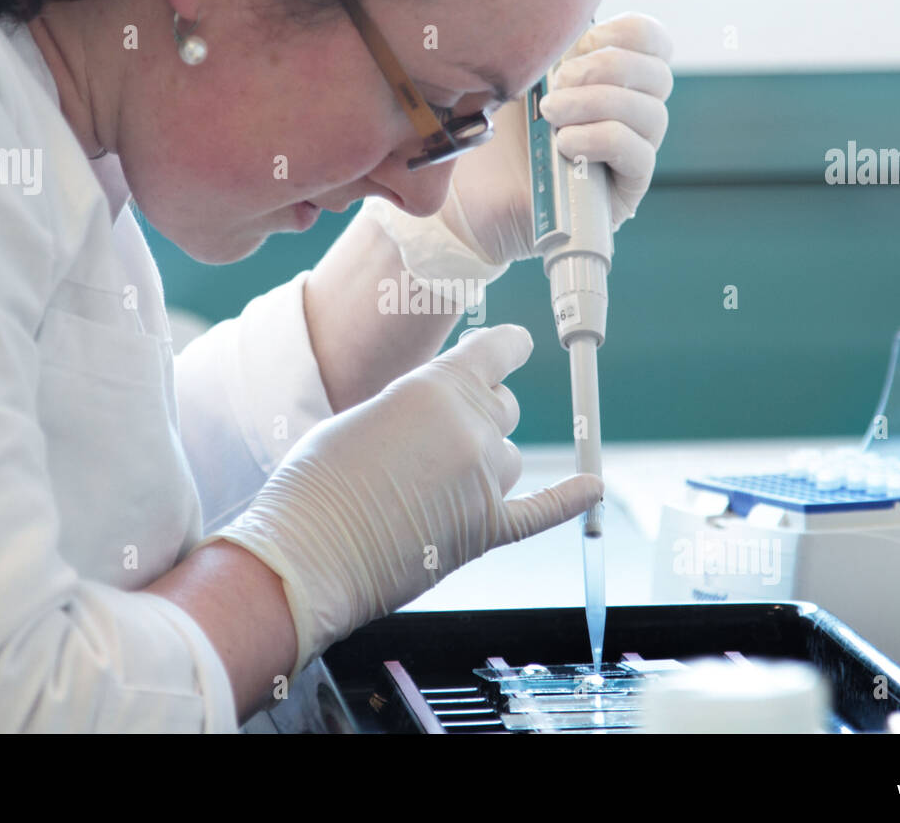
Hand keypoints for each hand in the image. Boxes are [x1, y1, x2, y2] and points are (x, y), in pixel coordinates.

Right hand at [207, 325, 603, 676]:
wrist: (307, 554)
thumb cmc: (315, 484)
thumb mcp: (362, 416)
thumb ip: (411, 408)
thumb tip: (433, 419)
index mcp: (436, 386)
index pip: (497, 351)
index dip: (509, 346)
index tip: (518, 345)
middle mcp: (472, 427)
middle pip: (505, 407)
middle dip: (482, 414)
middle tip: (443, 436)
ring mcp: (484, 481)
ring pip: (512, 457)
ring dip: (488, 461)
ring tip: (439, 481)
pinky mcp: (486, 531)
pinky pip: (541, 510)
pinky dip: (569, 499)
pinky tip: (592, 489)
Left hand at [438, 12, 673, 264]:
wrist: (470, 199)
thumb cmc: (489, 136)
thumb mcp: (515, 77)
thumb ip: (550, 46)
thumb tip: (572, 21)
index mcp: (610, 79)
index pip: (653, 44)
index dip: (630, 32)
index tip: (585, 39)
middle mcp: (629, 116)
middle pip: (658, 75)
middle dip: (609, 67)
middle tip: (558, 83)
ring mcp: (629, 156)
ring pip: (652, 114)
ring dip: (599, 103)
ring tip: (551, 114)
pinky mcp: (624, 193)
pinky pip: (640, 156)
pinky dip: (603, 140)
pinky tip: (565, 144)